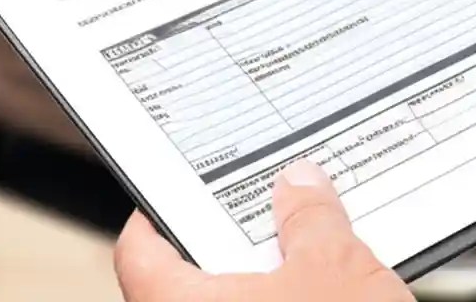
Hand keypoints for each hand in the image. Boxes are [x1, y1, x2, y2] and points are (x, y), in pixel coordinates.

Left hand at [114, 159, 411, 301]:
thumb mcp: (337, 267)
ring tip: (305, 262)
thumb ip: (311, 218)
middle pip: (185, 285)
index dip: (162, 214)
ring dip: (259, 289)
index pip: (138, 252)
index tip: (185, 195)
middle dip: (230, 248)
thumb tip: (302, 186)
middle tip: (266, 219)